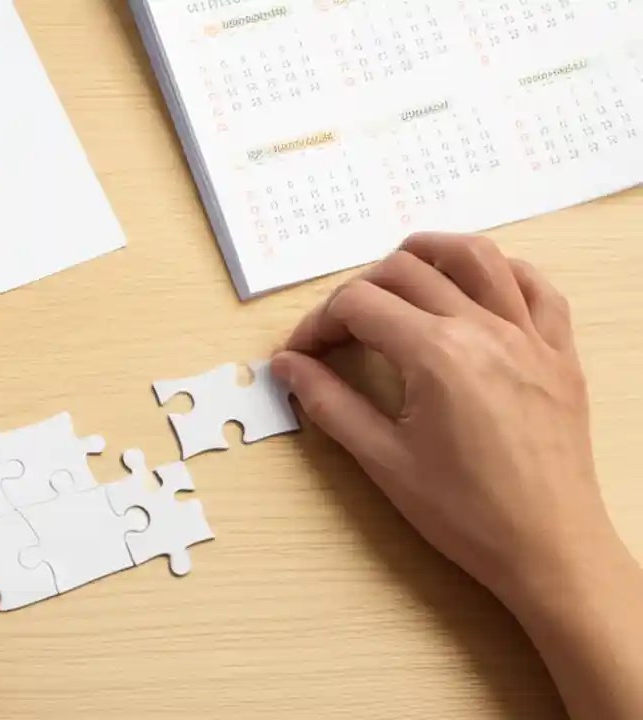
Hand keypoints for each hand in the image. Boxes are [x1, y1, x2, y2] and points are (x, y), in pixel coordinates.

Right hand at [272, 232, 616, 605]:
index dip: (316, 323)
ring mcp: (528, 335)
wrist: (548, 548)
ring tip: (398, 271)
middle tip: (336, 333)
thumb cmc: (464, 514)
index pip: (358, 305)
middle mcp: (483, 328)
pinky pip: (536, 287)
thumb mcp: (382, 460)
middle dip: (357, 291)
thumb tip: (287, 365)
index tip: (300, 355)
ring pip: (476, 256)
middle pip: (405, 271)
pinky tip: (475, 287)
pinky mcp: (559, 352)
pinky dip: (502, 271)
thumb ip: (329, 402)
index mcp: (436, 354)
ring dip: (428, 252)